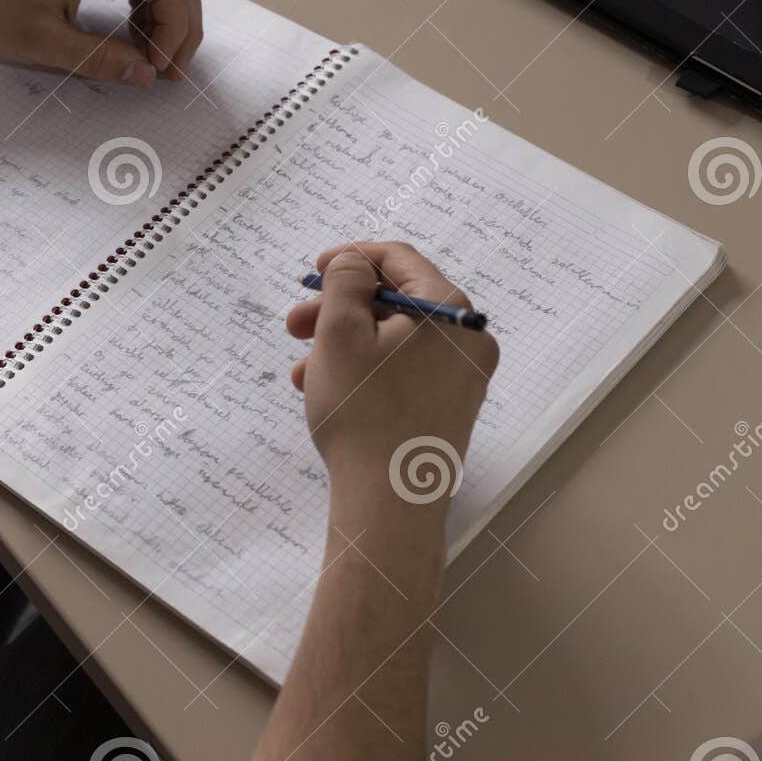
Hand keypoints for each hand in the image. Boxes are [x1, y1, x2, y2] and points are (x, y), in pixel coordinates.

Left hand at [0, 0, 203, 85]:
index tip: (160, 71)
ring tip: (149, 58)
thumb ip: (99, 59)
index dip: (176, 33)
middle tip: (170, 70)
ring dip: (165, 14)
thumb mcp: (42, 41)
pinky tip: (131, 35)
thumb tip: (144, 74)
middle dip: (181, 25)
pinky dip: (145, 2)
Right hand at [285, 243, 498, 498]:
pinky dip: (363, 371)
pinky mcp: (448, 408)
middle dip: (339, 309)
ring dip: (343, 344)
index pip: (400, 260)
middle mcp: (467, 340)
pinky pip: (402, 371)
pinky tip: (326, 390)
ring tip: (301, 370)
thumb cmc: (363, 412)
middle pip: (395, 302)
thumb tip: (353, 262)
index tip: (312, 270)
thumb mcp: (340, 334)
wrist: (389, 502)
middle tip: (294, 325)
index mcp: (450, 312)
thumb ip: (345, 281)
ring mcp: (462, 378)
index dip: (352, 258)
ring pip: (393, 340)